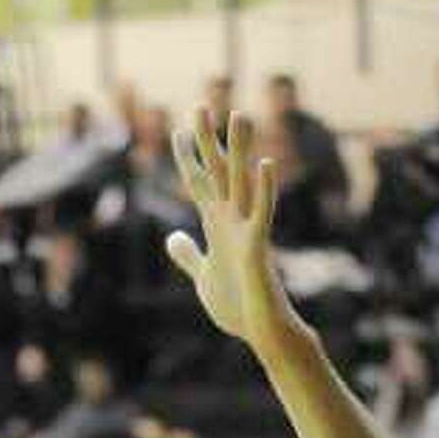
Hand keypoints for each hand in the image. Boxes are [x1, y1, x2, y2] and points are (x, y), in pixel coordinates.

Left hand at [165, 109, 294, 353]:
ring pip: (241, 184)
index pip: (199, 184)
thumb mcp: (203, 276)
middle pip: (217, 173)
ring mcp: (247, 231)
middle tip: (200, 105)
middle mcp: (232, 220)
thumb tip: (173, 238)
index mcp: (217, 226)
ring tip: (239, 116)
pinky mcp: (259, 248)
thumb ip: (188, 255)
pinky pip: (263, 214)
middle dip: (208, 142)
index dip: (187, 158)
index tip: (176, 130)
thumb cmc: (237, 306)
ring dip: (239, 151)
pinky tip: (265, 164)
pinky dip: (264, 190)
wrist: (261, 332)